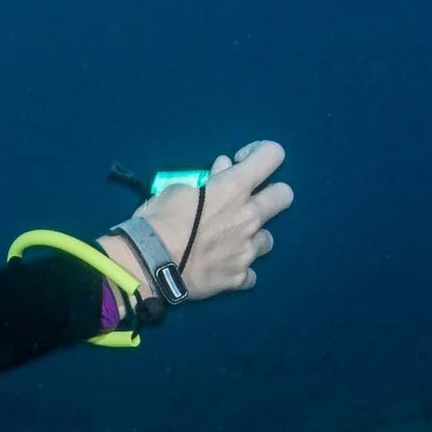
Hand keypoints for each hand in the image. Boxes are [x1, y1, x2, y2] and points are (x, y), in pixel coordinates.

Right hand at [101, 140, 291, 306]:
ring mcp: (247, 250)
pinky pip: (250, 274)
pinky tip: (222, 268)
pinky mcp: (238, 277)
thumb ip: (207, 181)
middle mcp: (249, 217)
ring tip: (230, 241)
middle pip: (285, 196)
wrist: (147, 265)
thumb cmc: (157, 220)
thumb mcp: (176, 190)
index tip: (240, 163)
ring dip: (252, 236)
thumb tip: (224, 169)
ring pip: (269, 239)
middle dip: (270, 193)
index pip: (272, 155)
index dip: (259, 154)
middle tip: (245, 201)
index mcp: (234, 188)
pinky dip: (238, 269)